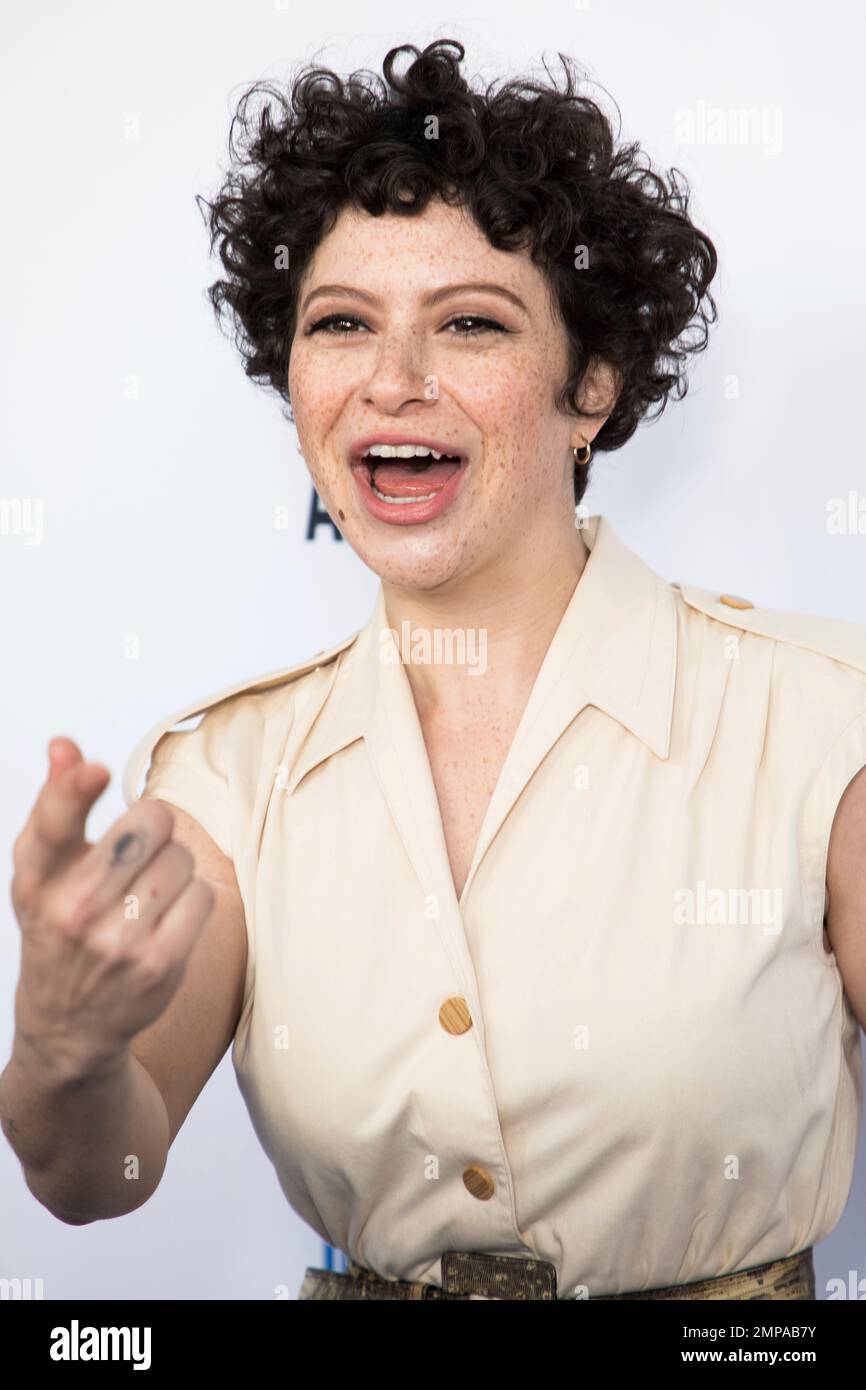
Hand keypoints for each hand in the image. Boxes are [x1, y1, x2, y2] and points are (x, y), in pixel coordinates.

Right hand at [10, 737, 215, 1078]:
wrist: (69, 1026)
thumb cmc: (60, 929)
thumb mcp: (42, 872)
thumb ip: (56, 804)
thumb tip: (65, 745)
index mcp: (37, 881)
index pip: (52, 825)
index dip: (74, 789)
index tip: (94, 770)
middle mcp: (71, 911)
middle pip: (150, 822)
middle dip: (154, 826)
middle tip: (139, 851)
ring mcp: (116, 941)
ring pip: (182, 858)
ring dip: (174, 867)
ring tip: (147, 893)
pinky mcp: (159, 964)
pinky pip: (203, 896)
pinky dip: (193, 900)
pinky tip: (167, 919)